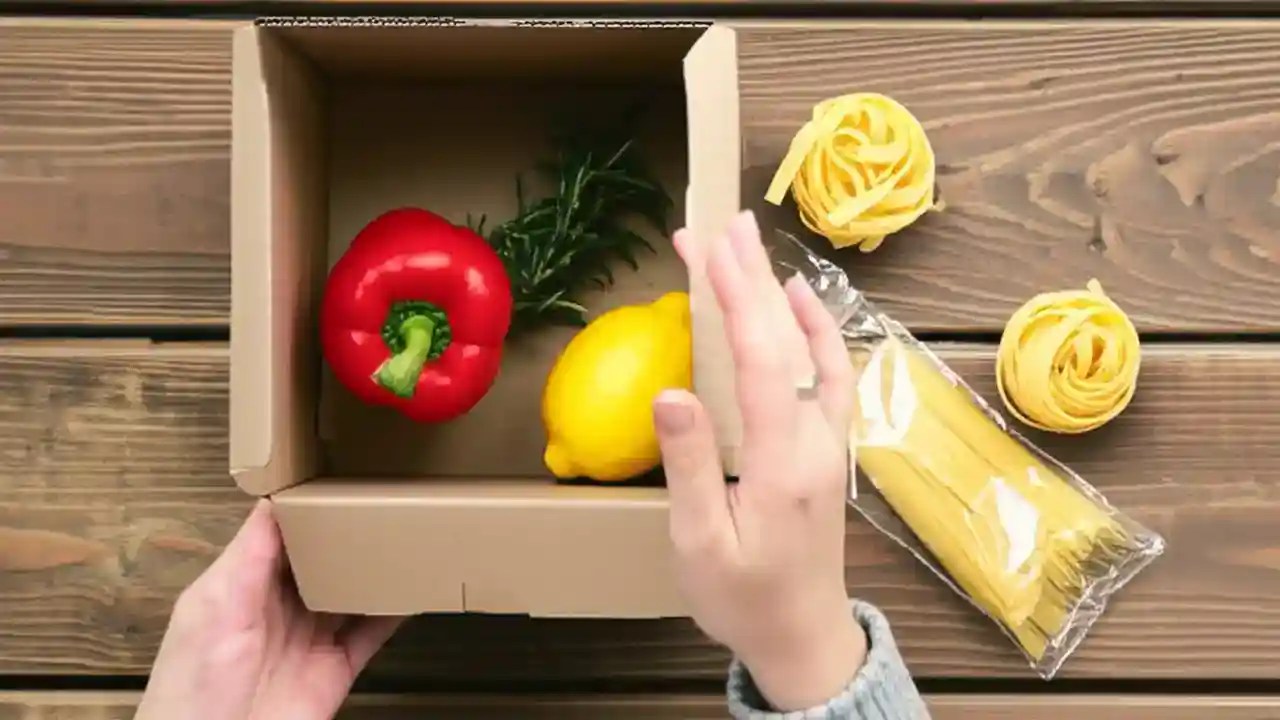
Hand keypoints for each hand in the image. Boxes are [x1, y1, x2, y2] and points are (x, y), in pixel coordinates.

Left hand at [135, 501, 403, 719]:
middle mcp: (280, 605)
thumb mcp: (216, 607)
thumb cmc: (191, 690)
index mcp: (243, 582)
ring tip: (410, 535)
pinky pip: (374, 633)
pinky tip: (415, 591)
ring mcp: (310, 636)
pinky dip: (397, 612)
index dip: (308, 502)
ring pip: (354, 589)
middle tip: (388, 496)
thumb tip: (274, 497)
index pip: (281, 530)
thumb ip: (249, 555)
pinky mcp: (336, 668)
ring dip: (378, 568)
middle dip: (351, 530)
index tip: (340, 471)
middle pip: (325, 556)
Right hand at [655, 211, 866, 710]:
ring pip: (814, 349)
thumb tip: (672, 392)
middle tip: (722, 223)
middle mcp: (816, 439)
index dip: (734, 296)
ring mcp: (829, 441)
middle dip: (752, 277)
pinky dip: (815, 329)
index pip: (763, 357)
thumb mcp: (701, 544)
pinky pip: (831, 372)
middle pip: (788, 340)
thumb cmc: (743, 598)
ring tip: (750, 246)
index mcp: (781, 460)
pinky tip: (797, 304)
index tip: (706, 246)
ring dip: (780, 293)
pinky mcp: (828, 448)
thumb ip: (691, 466)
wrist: (806, 638)